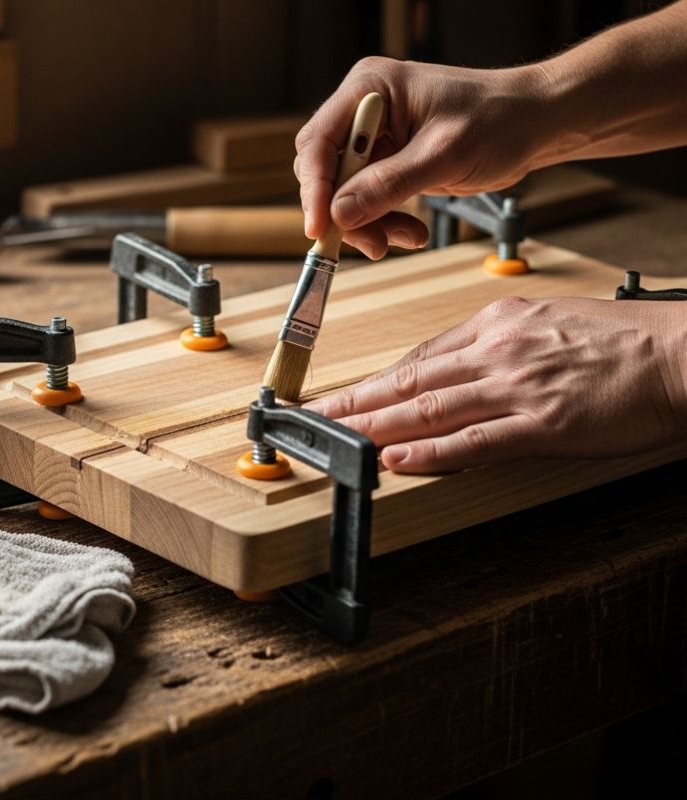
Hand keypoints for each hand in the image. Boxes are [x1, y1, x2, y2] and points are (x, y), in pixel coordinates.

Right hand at [294, 58, 552, 258]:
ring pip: (344, 195)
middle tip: (370, 242)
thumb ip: (389, 183)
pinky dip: (384, 223)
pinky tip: (412, 233)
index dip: (315, 186)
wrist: (536, 125)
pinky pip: (367, 203)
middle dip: (344, 211)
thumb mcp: (445, 153)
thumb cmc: (500, 119)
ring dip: (368, 224)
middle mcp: (365, 112)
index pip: (319, 142)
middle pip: (325, 171)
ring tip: (405, 239)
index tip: (321, 225)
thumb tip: (339, 213)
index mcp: (370, 89)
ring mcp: (375, 139)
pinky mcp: (388, 164)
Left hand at [303, 297, 686, 472]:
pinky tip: (396, 459)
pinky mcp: (544, 423)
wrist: (684, 353)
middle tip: (311, 419)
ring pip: (430, 408)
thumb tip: (454, 366)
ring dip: (374, 426)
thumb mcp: (548, 322)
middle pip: (410, 381)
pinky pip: (476, 440)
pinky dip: (431, 450)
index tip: (341, 398)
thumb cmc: (624, 341)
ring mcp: (518, 386)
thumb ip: (497, 344)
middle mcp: (498, 350)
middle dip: (355, 403)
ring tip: (334, 439)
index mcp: (498, 323)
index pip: (419, 358)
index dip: (373, 382)